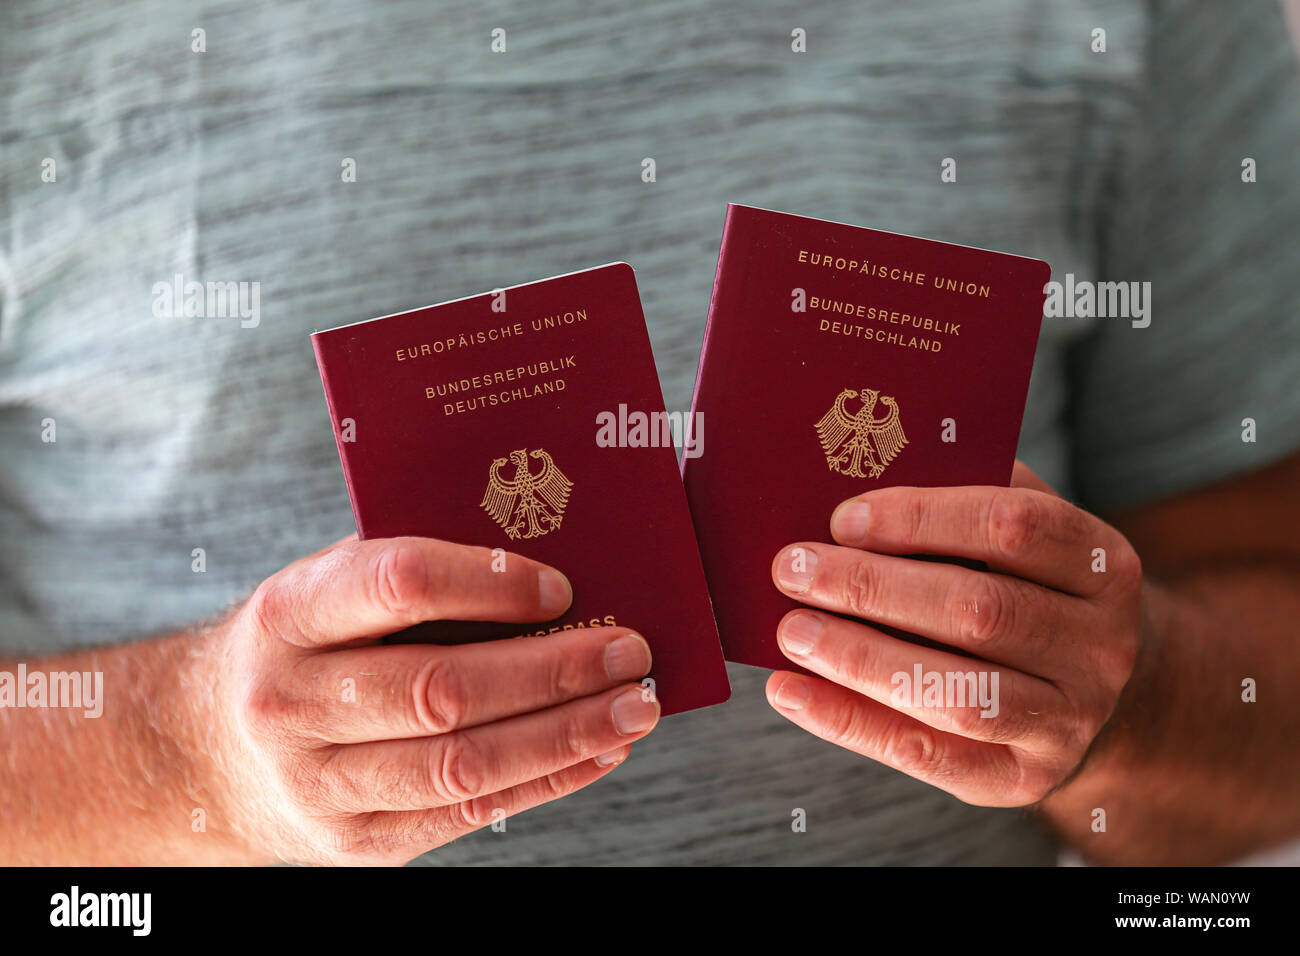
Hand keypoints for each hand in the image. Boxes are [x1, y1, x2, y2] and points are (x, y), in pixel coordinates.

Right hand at [194, 535, 658, 864]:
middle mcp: (293, 701)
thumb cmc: (301, 647)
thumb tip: (551, 555)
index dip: (489, 583)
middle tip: (628, 649)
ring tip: (634, 708)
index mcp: (288, 614)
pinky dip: (546, 781)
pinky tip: (599, 751)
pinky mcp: (357, 842)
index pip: (397, 584)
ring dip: (565, 735)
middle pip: (441, 687)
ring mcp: (320, 783)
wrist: (206, 753)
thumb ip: (412, 568)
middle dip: (552, 670)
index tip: (562, 585)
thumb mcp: (327, 589)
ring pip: (462, 764)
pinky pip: (467, 815)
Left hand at [765, 462, 1144, 805]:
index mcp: (1102, 566)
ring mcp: (1069, 720)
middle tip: (793, 569)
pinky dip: (848, 721)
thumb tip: (859, 480)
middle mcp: (1100, 647)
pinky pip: (927, 754)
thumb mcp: (1024, 541)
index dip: (923, 518)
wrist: (1096, 699)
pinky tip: (790, 692)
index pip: (1013, 527)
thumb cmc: (1029, 593)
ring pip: (954, 691)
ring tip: (792, 631)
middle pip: (978, 611)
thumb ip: (965, 502)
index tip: (843, 518)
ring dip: (858, 658)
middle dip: (872, 587)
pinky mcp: (1023, 778)